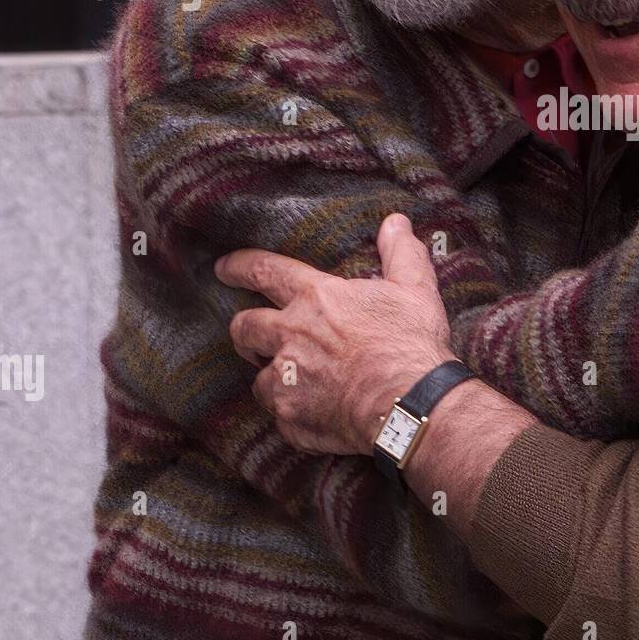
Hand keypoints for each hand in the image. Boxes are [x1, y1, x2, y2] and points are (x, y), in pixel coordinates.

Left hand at [215, 215, 452, 454]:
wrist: (409, 404)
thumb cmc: (410, 343)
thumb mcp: (415, 288)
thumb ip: (400, 252)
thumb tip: (395, 222)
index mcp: (316, 299)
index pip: (265, 271)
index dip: (240, 266)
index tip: (223, 267)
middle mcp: (291, 336)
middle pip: (244, 327)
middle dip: (243, 327)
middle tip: (249, 332)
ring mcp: (287, 380)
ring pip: (258, 376)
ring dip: (271, 375)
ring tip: (289, 380)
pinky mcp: (291, 418)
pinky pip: (281, 414)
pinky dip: (293, 412)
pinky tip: (313, 413)